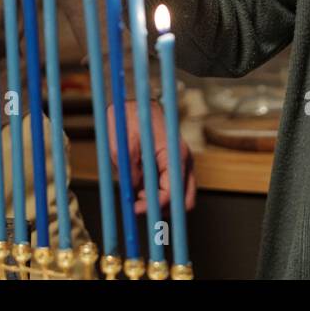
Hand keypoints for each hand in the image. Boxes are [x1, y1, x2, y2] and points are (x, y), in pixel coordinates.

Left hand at [111, 101, 196, 215]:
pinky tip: (143, 186)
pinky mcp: (176, 164)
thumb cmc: (130, 118)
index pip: (171, 193)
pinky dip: (161, 193)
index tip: (134, 209)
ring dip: (162, 202)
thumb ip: (130, 171)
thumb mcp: (123, 144)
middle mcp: (184, 159)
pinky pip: (174, 187)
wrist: (136, 101)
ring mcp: (183, 162)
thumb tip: (134, 193)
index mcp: (174, 154)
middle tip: (140, 207)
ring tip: (138, 193)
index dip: (153, 206)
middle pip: (186, 201)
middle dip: (164, 209)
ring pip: (181, 197)